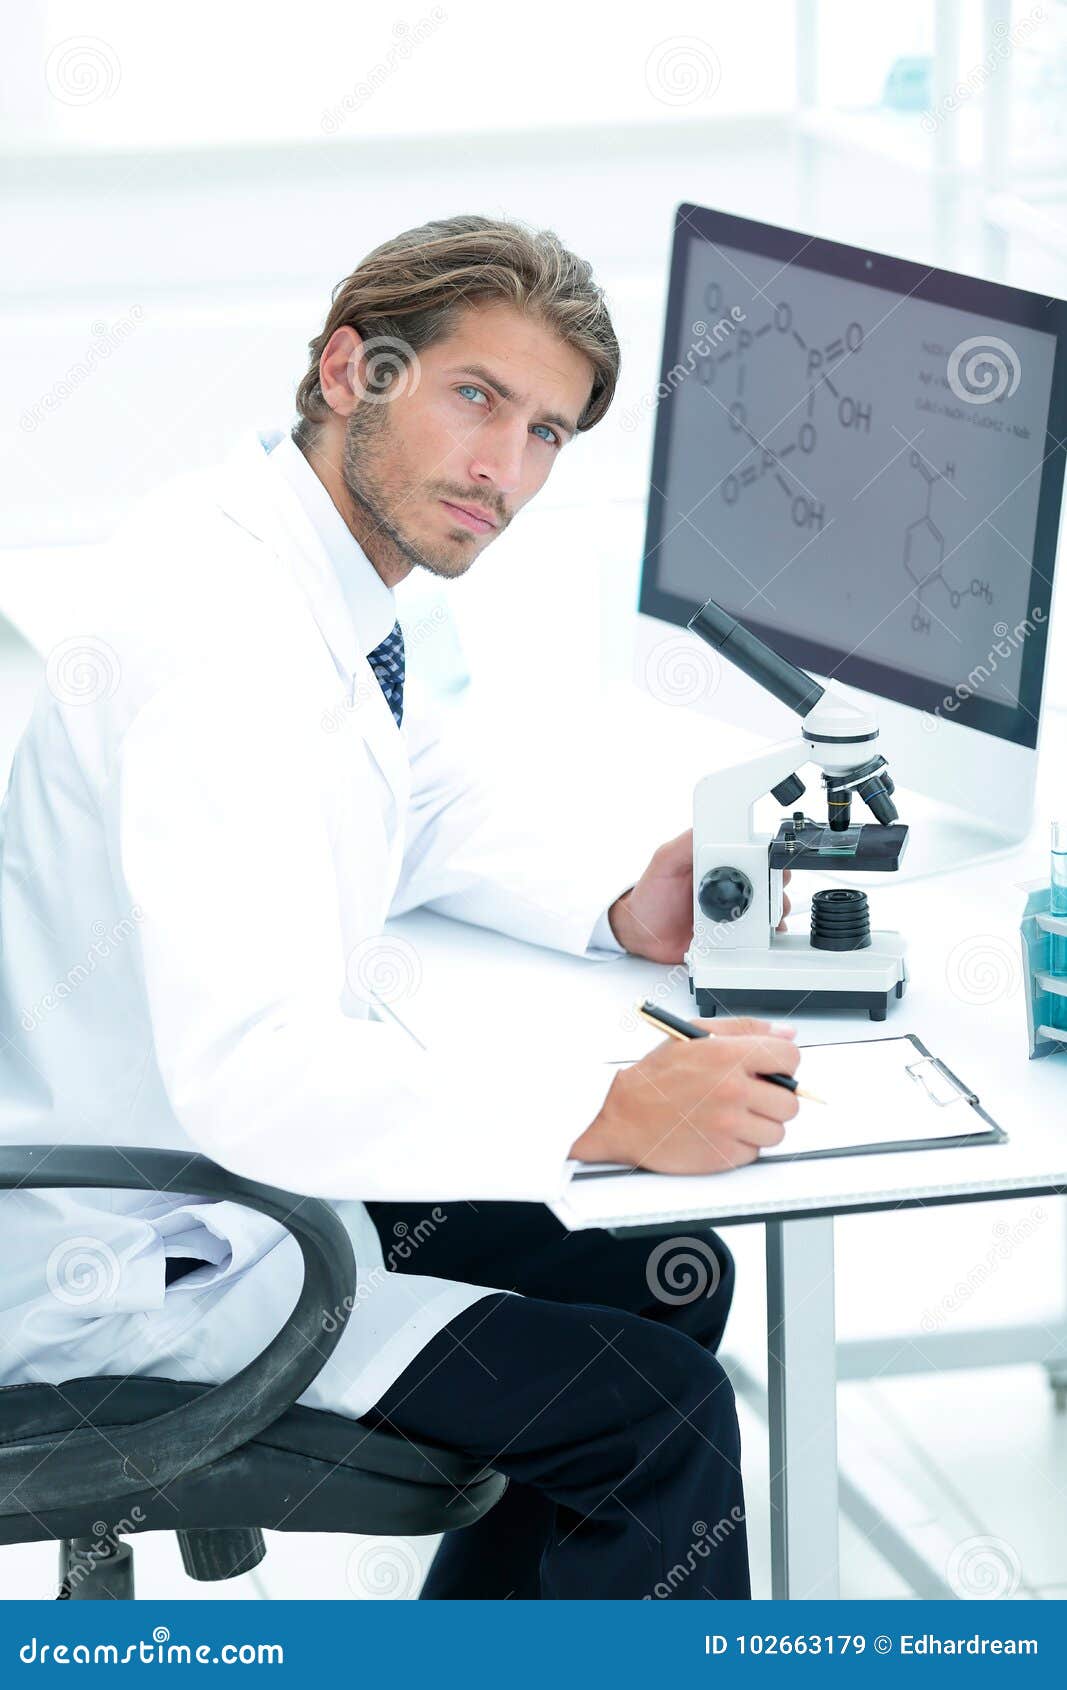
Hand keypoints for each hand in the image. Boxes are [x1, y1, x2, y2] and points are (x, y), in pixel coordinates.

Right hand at [569, 1017, 799, 1172]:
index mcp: (728, 1055)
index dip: (784, 1064)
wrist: (622, 1115)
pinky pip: (755, 1153)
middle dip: (774, 1100)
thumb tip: (785, 1035)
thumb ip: (745, 1029)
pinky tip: (719, 1132)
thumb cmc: (656, 1077)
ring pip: (777, 1131)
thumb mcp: (695, 1034)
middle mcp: (733, 1090)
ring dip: (760, 1126)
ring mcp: (729, 1125)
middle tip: (751, 1097)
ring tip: (732, 1116)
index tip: (774, 1070)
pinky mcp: (723, 1154)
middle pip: (789, 1102)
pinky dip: (742, 1145)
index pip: (789, 1058)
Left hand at [607, 829, 791, 962]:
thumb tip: (708, 827)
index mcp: (719, 861)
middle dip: (777, 886)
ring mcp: (734, 909)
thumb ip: (685, 844)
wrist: (643, 933)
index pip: (753, 852)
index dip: (767, 857)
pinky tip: (767, 934)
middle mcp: (730, 883)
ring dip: (775, 911)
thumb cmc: (651, 894)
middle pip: (768, 880)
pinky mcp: (733, 934)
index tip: (770, 864)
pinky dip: (766, 936)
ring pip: (768, 908)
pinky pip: (756, 935)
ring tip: (772, 916)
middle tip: (774, 893)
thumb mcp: (665, 861)